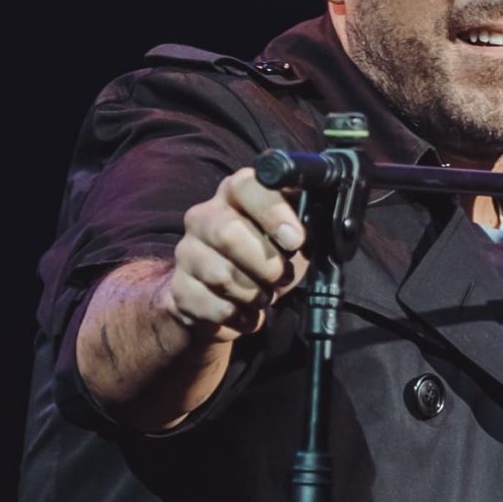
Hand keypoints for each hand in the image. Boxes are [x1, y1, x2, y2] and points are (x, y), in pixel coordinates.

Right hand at [168, 167, 310, 338]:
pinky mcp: (180, 288)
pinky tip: (245, 312)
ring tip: (263, 295)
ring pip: (221, 275)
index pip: (246, 185)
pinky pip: (214, 306)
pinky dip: (240, 316)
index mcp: (234, 195)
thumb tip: (322, 225)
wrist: (221, 299)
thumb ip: (303, 225)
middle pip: (228, 234)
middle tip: (280, 277)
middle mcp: (203, 217)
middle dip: (265, 264)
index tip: (295, 240)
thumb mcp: (289, 239)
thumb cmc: (264, 261)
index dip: (273, 212)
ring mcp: (187, 253)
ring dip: (254, 293)